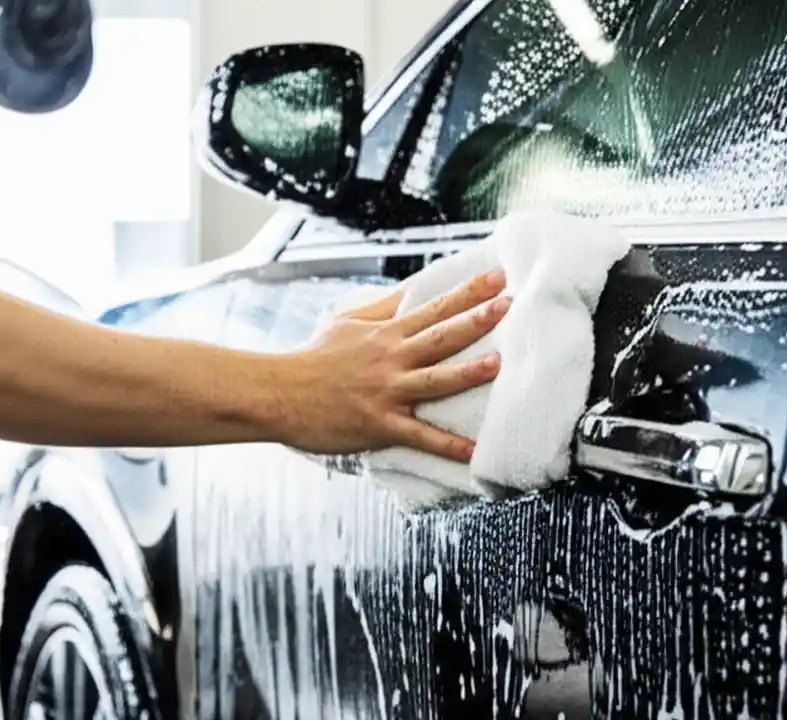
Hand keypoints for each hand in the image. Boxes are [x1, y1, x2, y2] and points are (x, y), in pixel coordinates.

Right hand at [277, 269, 509, 460]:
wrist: (278, 393)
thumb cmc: (314, 358)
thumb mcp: (347, 321)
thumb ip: (383, 307)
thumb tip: (412, 289)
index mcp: (386, 333)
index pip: (434, 306)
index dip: (468, 291)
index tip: (498, 275)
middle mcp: (391, 359)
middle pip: (440, 336)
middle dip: (476, 319)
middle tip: (508, 304)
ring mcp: (387, 392)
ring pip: (434, 380)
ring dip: (467, 373)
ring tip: (498, 363)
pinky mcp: (380, 424)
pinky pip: (420, 436)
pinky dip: (447, 446)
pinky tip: (473, 452)